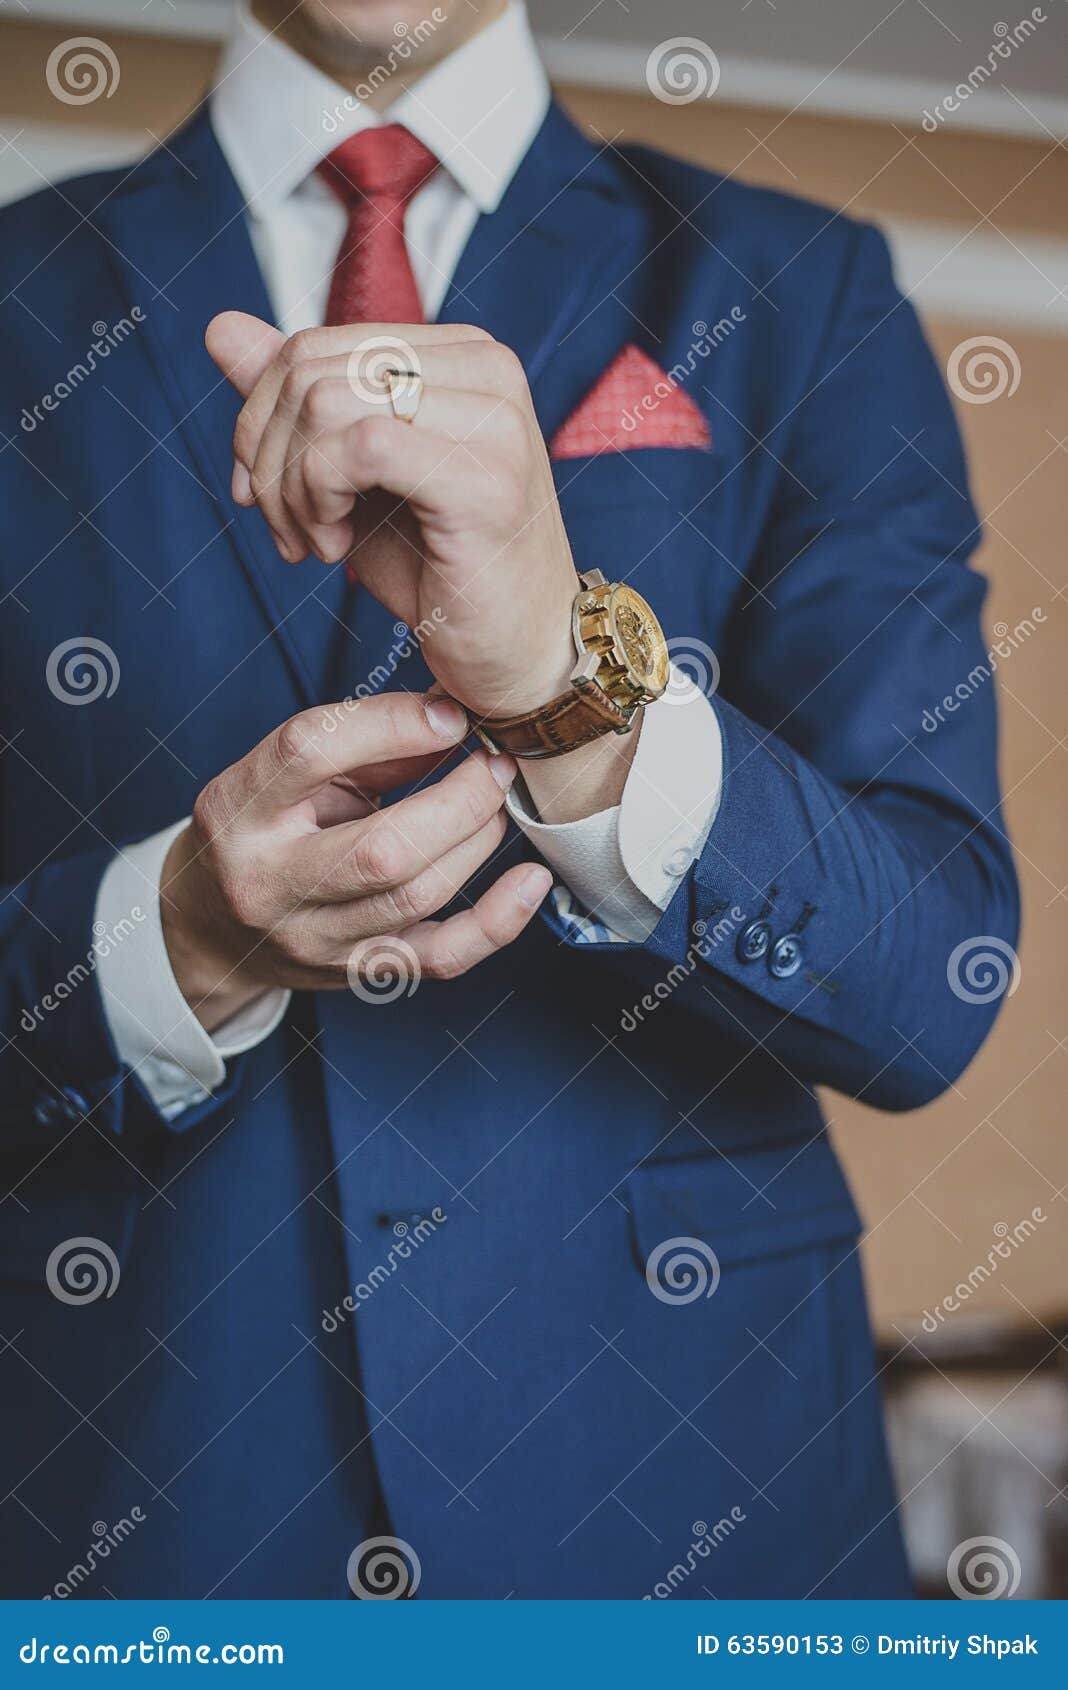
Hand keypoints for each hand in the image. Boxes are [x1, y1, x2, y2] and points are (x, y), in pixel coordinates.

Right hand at [160, 691, 551, 1031]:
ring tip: (500, 802)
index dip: (392, 724)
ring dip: (478, 840)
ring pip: (416, 896)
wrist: (215, 929)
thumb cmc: (265, 829)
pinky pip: (442, 957)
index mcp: (238, 809)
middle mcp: (268, 882)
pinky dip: (498, 920)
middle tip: (496, 764)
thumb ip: (366, 744)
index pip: (308, 751)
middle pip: (381, 848)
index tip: (450, 713)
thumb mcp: (289, 775)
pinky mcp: (358, 973)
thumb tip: (455, 713)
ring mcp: (313, 939)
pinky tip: (532, 880)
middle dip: (460, 799)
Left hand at [205, 313, 578, 719]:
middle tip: (289, 531)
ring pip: (323, 403)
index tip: (264, 496)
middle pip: (309, 369)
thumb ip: (295, 405)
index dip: (258, 420)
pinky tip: (336, 547)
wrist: (518, 655)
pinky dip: (319, 501)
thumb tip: (222, 328)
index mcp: (460, 355)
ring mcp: (493, 419)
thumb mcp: (351, 479)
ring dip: (292, 489)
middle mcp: (487, 369)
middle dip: (268, 459)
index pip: (313, 344)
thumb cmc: (441, 570)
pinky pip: (356, 448)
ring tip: (317, 545)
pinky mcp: (483, 476)